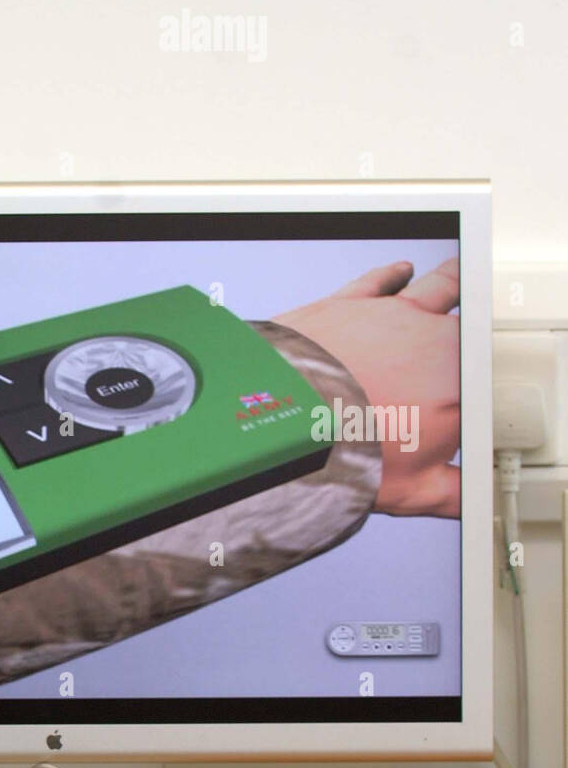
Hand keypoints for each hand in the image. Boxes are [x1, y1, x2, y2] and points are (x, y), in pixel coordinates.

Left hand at [273, 259, 459, 518]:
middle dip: (468, 341)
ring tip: (463, 281)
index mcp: (457, 385)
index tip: (467, 407)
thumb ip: (453, 491)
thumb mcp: (412, 490)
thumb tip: (470, 498)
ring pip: (440, 288)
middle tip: (469, 348)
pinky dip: (395, 273)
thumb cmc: (344, 452)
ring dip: (456, 284)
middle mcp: (433, 341)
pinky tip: (402, 270)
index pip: (484, 383)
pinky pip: (381, 280)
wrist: (282, 424)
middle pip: (466, 331)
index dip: (475, 394)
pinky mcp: (349, 303)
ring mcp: (392, 318)